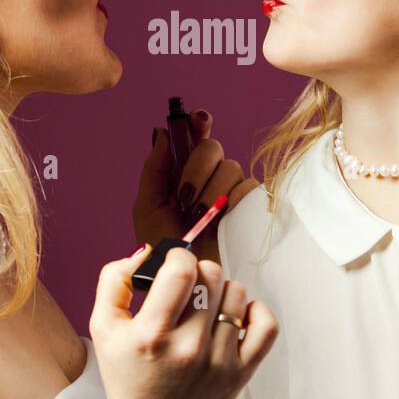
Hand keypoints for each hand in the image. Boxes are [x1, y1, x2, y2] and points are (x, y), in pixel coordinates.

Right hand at [88, 240, 278, 398]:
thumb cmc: (127, 375)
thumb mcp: (103, 327)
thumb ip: (115, 281)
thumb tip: (145, 252)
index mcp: (151, 335)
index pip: (182, 272)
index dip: (179, 257)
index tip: (173, 265)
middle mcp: (188, 349)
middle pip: (211, 276)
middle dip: (198, 272)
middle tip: (187, 288)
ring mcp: (219, 362)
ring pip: (236, 293)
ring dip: (221, 290)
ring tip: (205, 305)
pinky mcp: (241, 373)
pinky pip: (266, 325)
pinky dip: (254, 310)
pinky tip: (233, 315)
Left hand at [133, 109, 258, 256]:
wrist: (186, 279)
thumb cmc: (163, 246)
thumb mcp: (148, 206)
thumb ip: (154, 168)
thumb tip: (162, 132)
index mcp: (182, 171)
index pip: (195, 134)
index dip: (198, 122)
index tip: (197, 120)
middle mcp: (208, 176)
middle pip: (212, 147)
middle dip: (196, 168)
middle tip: (185, 195)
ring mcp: (230, 191)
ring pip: (230, 166)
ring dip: (211, 190)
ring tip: (200, 216)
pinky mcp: (249, 207)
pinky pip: (249, 186)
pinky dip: (233, 199)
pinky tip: (221, 217)